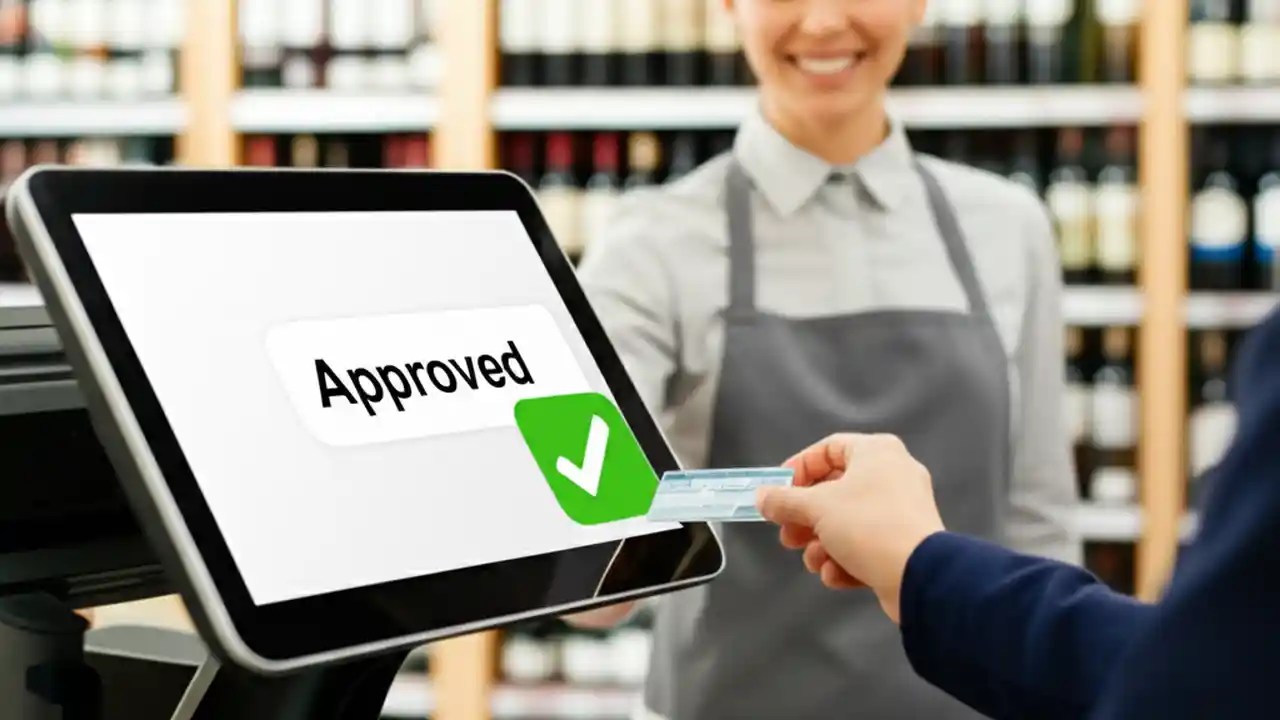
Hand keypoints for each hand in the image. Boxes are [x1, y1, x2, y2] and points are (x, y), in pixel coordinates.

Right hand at [755, 433, 945, 624]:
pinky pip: (865, 544)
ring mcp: (901, 511)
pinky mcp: (904, 543)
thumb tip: (762, 498)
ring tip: (813, 560)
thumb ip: (783, 501)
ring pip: (847, 523)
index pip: (827, 449)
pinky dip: (845, 559)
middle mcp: (892, 475)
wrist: (920, 575)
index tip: (777, 492)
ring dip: (822, 544)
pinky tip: (836, 573)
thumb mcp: (816, 508)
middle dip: (805, 518)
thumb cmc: (869, 526)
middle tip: (788, 535)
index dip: (798, 469)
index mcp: (876, 453)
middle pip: (834, 491)